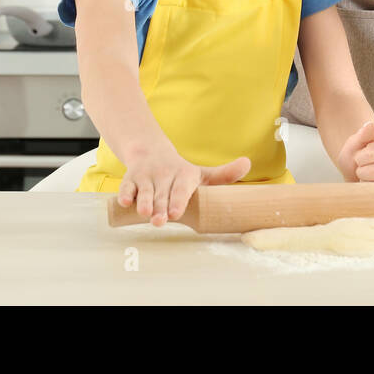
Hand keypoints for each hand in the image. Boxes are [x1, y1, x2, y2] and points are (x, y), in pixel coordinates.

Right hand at [116, 144, 250, 225]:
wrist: (151, 152)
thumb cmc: (180, 173)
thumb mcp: (201, 174)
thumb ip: (223, 175)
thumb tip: (248, 163)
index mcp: (184, 175)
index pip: (182, 188)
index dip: (178, 200)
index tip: (175, 212)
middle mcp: (165, 175)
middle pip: (162, 194)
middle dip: (160, 207)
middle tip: (160, 220)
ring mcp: (147, 177)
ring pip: (145, 191)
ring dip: (144, 201)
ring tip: (145, 213)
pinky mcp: (131, 179)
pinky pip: (126, 186)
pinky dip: (125, 194)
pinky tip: (125, 202)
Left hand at [337, 120, 373, 182]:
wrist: (356, 174)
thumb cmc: (355, 159)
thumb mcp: (353, 146)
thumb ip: (361, 136)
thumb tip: (369, 125)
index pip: (372, 153)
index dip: (359, 159)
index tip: (358, 159)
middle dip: (362, 173)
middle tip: (361, 170)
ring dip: (367, 184)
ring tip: (366, 179)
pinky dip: (372, 194)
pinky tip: (371, 187)